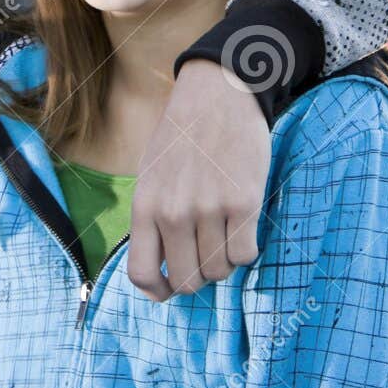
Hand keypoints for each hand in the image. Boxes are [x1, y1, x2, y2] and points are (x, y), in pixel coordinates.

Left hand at [128, 58, 269, 300]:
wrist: (217, 95)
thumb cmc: (182, 137)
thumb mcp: (151, 175)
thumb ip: (152, 220)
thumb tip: (159, 270)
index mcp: (144, 206)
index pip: (141, 274)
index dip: (157, 292)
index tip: (169, 288)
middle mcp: (173, 213)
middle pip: (186, 280)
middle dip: (196, 277)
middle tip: (204, 256)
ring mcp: (209, 209)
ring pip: (219, 270)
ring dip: (223, 261)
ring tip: (223, 233)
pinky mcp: (244, 203)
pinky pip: (246, 254)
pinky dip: (245, 249)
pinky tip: (241, 226)